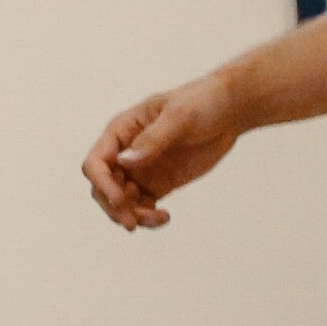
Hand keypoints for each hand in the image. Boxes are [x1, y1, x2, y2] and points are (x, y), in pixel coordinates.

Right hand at [81, 77, 244, 229]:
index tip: (120, 201)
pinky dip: (148, 217)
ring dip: (132, 215)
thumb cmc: (201, 103)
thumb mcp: (178, 117)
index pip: (96, 162)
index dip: (102, 184)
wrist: (229, 111)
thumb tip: (124, 162)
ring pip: (122, 201)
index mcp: (122, 131)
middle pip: (103, 187)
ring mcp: (142, 169)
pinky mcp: (159, 183)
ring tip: (158, 219)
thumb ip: (151, 140)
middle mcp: (126, 152)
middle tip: (132, 223)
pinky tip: (165, 217)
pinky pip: (143, 206)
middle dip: (114, 206)